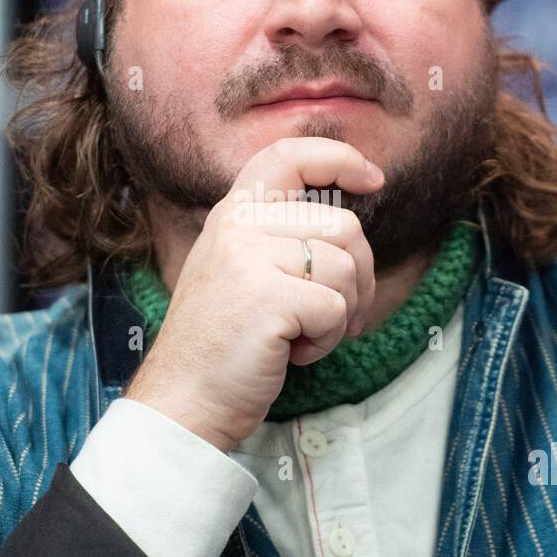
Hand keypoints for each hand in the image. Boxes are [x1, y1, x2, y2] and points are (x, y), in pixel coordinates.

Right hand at [125, 137, 383, 450]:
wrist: (183, 400)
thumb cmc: (223, 345)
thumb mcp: (241, 271)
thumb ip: (278, 238)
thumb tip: (350, 228)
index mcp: (233, 214)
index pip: (288, 156)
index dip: (340, 158)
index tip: (373, 179)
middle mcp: (238, 225)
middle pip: (344, 225)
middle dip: (358, 277)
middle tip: (332, 316)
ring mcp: (249, 258)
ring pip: (347, 267)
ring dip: (342, 313)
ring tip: (303, 335)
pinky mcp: (267, 297)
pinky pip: (336, 307)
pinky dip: (329, 339)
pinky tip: (294, 352)